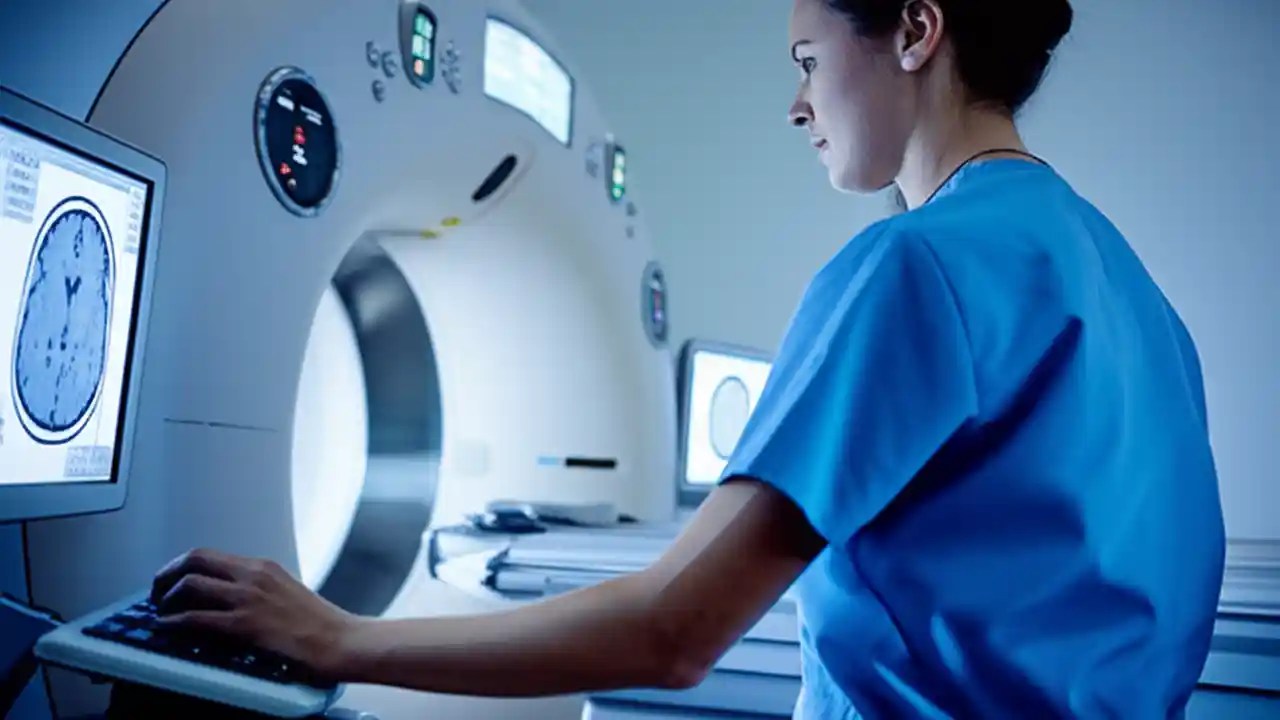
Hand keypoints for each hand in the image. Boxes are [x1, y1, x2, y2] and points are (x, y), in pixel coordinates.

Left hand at [150, 547, 358, 681]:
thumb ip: (258, 592)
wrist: (342, 641)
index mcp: (264, 567)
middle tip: (156, 595)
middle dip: (166, 575)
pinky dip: (174, 622)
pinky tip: (166, 629)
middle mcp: (254, 575)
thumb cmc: (320, 626)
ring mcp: (249, 598)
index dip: (181, 566)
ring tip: (160, 614)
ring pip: (190, 585)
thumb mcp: (286, 594)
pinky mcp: (245, 624)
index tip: (170, 581)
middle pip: (194, 559)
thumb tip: (225, 603)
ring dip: (166, 600)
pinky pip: (196, 618)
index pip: (210, 554)